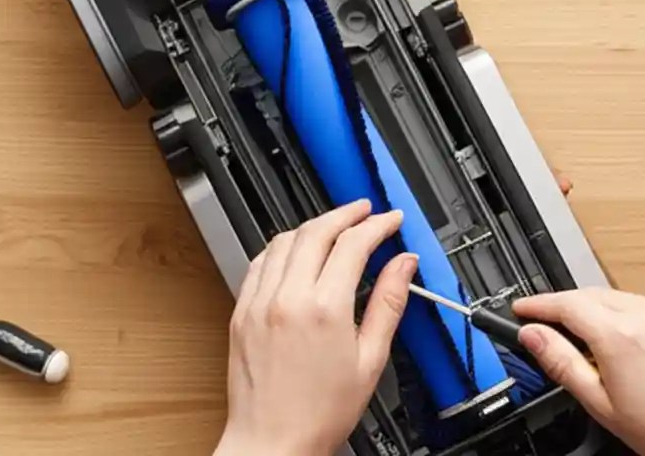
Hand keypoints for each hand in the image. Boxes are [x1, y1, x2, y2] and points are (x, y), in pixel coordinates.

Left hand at [214, 200, 417, 455]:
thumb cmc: (319, 413)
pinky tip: (294, 252)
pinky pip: (258, 263)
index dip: (377, 225)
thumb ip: (389, 304)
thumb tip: (404, 266)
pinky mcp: (240, 312)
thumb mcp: (370, 360)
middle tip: (365, 211)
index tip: (390, 220)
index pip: (353, 244)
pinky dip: (281, 248)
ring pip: (284, 240)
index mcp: (324, 308)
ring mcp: (258, 303)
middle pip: (317, 231)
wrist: (272, 442)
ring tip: (333, 226)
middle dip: (345, 213)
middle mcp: (287, 298)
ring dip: (311, 225)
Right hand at [514, 290, 644, 455]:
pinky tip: (624, 343)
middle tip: (544, 327)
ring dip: (594, 311)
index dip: (537, 305)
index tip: (521, 310)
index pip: (566, 304)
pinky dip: (624, 315)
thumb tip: (532, 336)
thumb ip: (561, 363)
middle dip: (563, 307)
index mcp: (621, 337)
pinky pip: (641, 302)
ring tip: (588, 344)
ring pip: (615, 297)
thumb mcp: (601, 404)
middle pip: (588, 295)